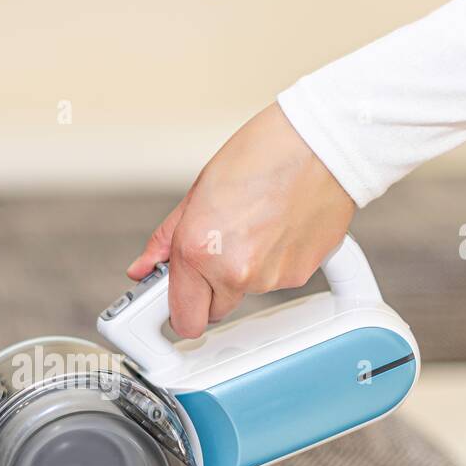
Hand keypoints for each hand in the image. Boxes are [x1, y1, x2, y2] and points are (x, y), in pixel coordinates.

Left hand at [129, 103, 354, 337]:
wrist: (321, 144)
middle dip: (210, 289)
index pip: (184, 320)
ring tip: (255, 223)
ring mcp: (270, 277)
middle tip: (218, 249)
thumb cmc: (263, 155)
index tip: (178, 299)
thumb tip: (144, 267)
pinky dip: (275, 261)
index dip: (180, 310)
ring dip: (245, 269)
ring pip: (247, 292)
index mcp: (198, 251)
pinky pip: (276, 280)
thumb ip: (167, 240)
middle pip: (215, 311)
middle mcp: (234, 272)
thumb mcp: (198, 193)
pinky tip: (277, 226)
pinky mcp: (300, 275)